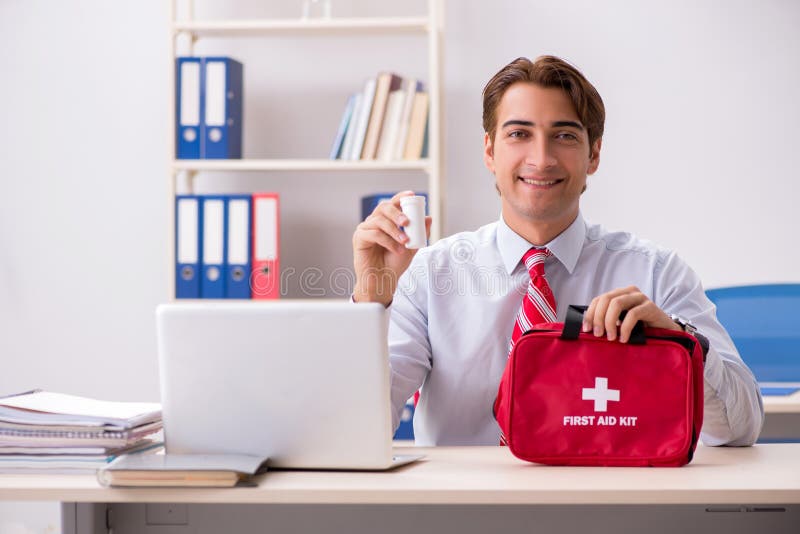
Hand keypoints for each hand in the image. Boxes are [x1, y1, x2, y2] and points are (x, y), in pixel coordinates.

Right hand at [352, 191, 431, 305]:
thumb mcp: (412, 248)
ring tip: (405, 243)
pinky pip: (374, 234)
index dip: (400, 197)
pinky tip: (396, 250)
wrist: (383, 281)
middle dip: (397, 212)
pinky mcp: (359, 238)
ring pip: (379, 221)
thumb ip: (420, 234)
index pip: (392, 204)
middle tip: (407, 222)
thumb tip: (428, 218)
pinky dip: (388, 241)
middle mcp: (374, 222)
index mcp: (386, 221)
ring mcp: (365, 229)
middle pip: (383, 207)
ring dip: (394, 232)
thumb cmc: (394, 264)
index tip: (412, 195)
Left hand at [582, 286, 681, 342]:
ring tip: (610, 338)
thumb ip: (607, 322)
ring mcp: (640, 298)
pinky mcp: (651, 307)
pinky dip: (625, 328)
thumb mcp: (620, 324)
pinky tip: (623, 339)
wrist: (666, 332)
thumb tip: (588, 330)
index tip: (586, 329)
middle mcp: (629, 292)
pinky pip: (633, 314)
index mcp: (619, 294)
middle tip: (598, 334)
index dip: (590, 314)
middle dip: (598, 317)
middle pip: (606, 299)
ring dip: (609, 322)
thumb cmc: (641, 329)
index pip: (599, 299)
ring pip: (617, 303)